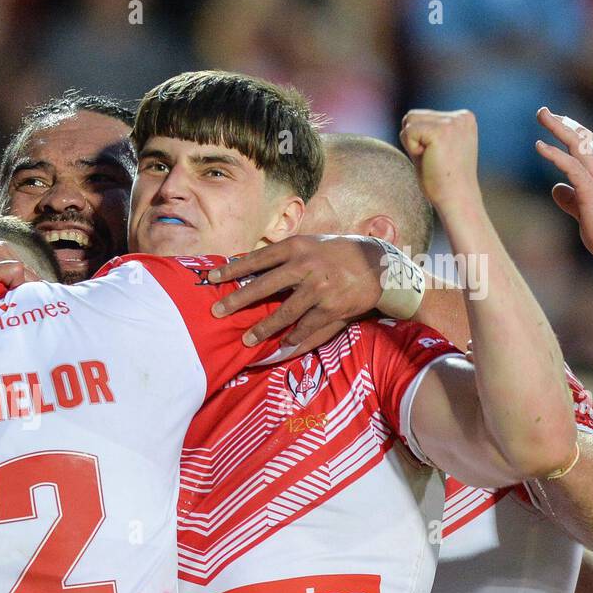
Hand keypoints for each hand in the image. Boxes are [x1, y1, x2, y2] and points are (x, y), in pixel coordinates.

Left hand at [207, 234, 384, 351]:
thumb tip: (250, 267)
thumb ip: (285, 256)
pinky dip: (293, 339)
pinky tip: (280, 347)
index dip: (234, 269)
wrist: (379, 265)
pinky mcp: (332, 308)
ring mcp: (319, 289)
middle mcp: (306, 267)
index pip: (258, 259)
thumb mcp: (311, 244)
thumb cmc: (338, 253)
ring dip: (263, 328)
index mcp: (298, 247)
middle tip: (218, 312)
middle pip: (264, 286)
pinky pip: (306, 328)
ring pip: (284, 313)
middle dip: (238, 300)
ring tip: (246, 339)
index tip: (213, 279)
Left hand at [399, 109, 480, 210]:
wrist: (456, 198)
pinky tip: (429, 160)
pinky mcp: (441, 130)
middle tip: (432, 160)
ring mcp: (453, 122)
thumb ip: (427, 130)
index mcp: (463, 118)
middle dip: (414, 140)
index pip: (422, 117)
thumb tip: (407, 118)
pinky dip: (411, 149)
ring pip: (409, 121)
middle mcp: (461, 116)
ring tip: (431, 159)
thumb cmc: (443, 179)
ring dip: (412, 144)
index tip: (438, 157)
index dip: (419, 140)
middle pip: (413, 116)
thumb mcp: (438, 147)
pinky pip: (407, 132)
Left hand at [535, 107, 592, 272]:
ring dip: (558, 129)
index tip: (556, 120)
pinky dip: (555, 154)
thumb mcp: (584, 211)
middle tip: (543, 111)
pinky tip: (540, 146)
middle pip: (582, 139)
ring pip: (578, 146)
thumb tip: (557, 189)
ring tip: (541, 116)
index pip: (587, 145)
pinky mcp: (591, 193)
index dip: (572, 130)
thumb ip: (571, 199)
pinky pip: (571, 168)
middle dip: (562, 122)